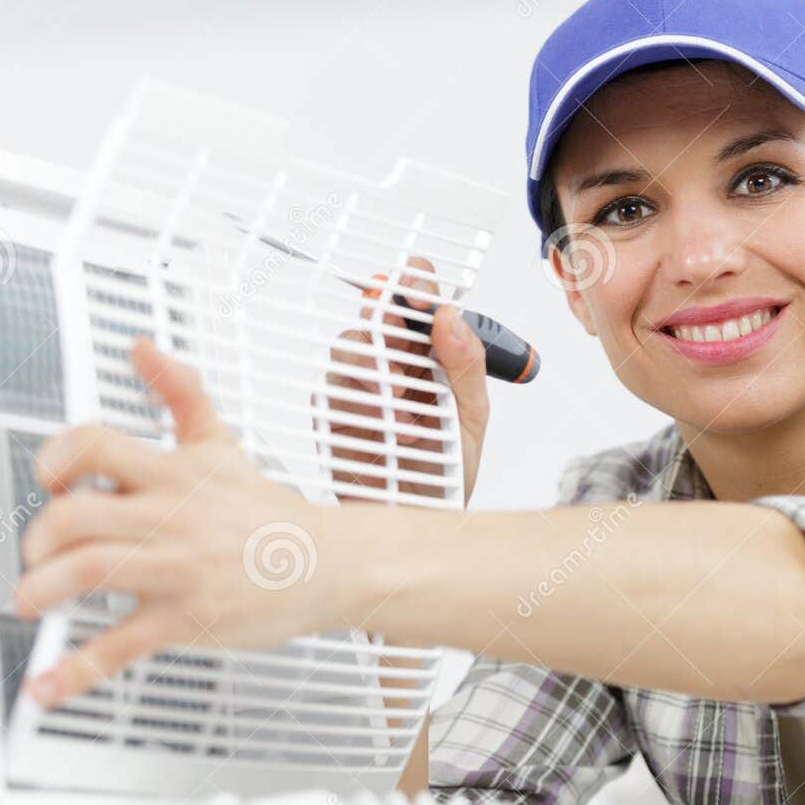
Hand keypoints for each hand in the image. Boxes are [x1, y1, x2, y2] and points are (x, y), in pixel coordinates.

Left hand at [14, 339, 334, 708]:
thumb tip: (143, 348)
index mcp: (170, 474)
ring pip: (88, 571)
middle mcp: (168, 518)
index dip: (55, 458)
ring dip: (41, 589)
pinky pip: (119, 646)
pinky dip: (75, 671)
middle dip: (38, 538)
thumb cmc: (267, 513)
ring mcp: (176, 570)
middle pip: (75, 514)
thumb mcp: (219, 443)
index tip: (49, 479)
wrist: (330, 563)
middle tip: (36, 555)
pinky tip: (48, 685)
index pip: (92, 444)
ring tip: (29, 602)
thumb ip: (178, 392)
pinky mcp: (186, 620)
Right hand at [322, 256, 490, 506]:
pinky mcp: (332, 410)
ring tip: (405, 400)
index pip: (417, 295)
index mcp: (430, 351)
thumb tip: (450, 316)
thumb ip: (466, 364)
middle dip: (388, 314)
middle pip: (376, 310)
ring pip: (350, 344)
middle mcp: (391, 359)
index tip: (423, 294)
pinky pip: (333, 387)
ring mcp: (357, 383)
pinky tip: (392, 426)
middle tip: (402, 333)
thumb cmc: (446, 469)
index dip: (416, 283)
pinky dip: (363, 401)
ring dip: (378, 365)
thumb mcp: (472, 416)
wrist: (419, 520)